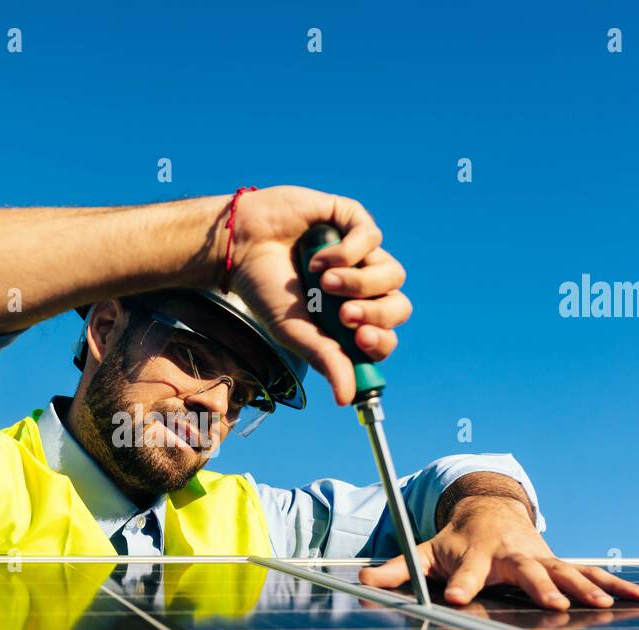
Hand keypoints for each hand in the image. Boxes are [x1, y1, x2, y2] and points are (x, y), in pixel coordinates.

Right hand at [225, 186, 410, 404]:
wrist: (240, 247)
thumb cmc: (265, 291)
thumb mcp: (295, 332)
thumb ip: (325, 360)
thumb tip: (347, 399)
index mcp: (350, 318)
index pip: (385, 336)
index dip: (380, 340)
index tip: (361, 340)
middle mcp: (363, 287)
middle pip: (398, 306)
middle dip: (376, 314)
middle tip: (345, 315)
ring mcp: (362, 253)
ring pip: (392, 273)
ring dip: (359, 282)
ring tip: (324, 282)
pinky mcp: (353, 220)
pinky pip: (372, 237)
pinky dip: (348, 251)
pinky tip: (318, 257)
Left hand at [358, 496, 638, 610]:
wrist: (489, 511)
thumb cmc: (454, 539)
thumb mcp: (422, 552)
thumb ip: (394, 568)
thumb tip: (360, 579)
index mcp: (477, 552)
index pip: (466, 569)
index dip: (461, 583)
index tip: (457, 601)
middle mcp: (514, 553)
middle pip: (528, 571)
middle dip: (540, 587)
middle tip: (554, 605)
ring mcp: (542, 558)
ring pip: (568, 572)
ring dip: (588, 589)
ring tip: (605, 605)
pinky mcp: (562, 565)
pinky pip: (593, 575)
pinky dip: (619, 585)